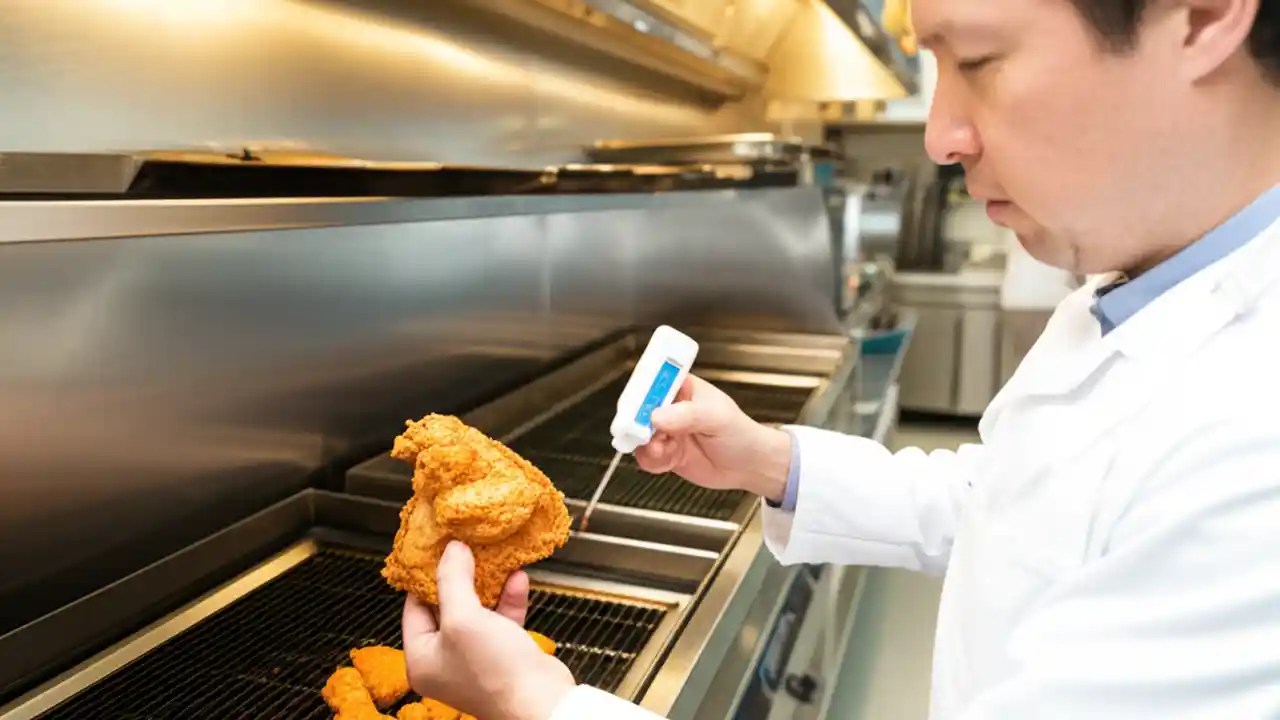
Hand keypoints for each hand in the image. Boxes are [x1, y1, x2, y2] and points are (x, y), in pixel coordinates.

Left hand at [402, 541, 575, 719]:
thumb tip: (451, 549)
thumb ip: (452, 580)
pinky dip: (509, 599)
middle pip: (447, 607)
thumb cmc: (495, 669)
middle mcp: (446, 661)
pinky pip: (502, 620)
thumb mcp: (463, 618)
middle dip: (462, 577)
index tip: (438, 550)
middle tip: (466, 548)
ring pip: (478, 611)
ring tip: (493, 556)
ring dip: (489, 584)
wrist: (542, 702)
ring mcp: (476, 658)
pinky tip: (517, 578)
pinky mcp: (505, 656)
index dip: (426, 577)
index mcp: (422, 658)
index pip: (414, 608)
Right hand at [635, 375, 792, 502]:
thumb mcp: (717, 417)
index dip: (641, 390)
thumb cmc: (740, 433)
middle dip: (637, 422)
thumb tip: (657, 416)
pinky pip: (645, 456)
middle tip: (645, 433)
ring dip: (645, 445)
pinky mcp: (665, 452)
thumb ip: (688, 415)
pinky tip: (668, 461)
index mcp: (682, 387)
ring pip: (638, 435)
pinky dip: (652, 461)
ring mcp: (665, 431)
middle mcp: (670, 408)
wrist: (748, 466)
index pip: (653, 380)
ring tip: (664, 450)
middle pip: (638, 408)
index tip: (637, 404)